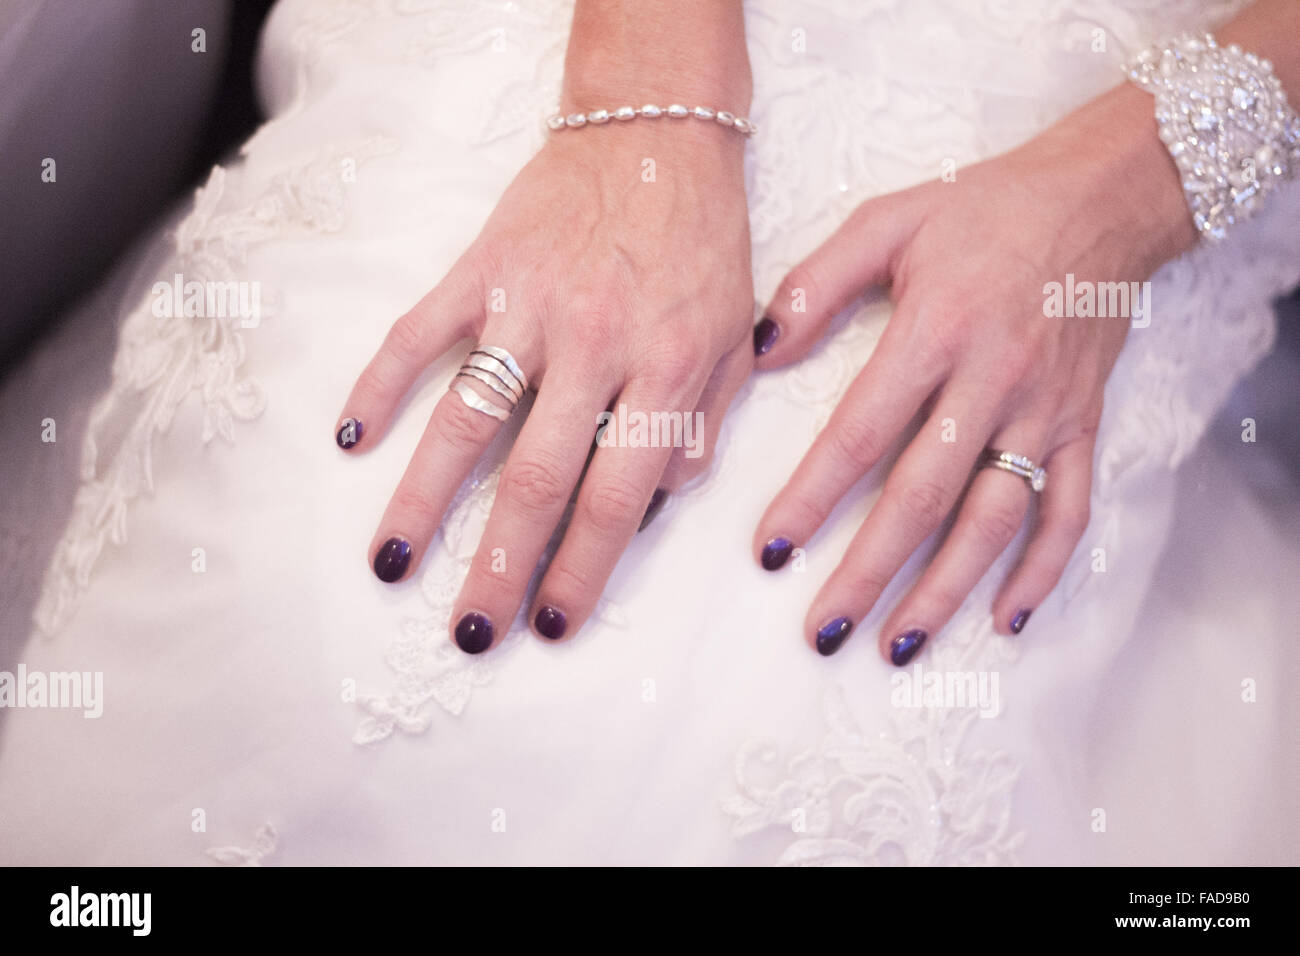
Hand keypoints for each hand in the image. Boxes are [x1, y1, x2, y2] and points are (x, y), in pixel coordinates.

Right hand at [337, 119, 752, 651]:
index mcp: (663, 368)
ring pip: (466, 417)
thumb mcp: (734, 338)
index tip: (553, 624)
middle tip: (470, 634)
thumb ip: (700, 425)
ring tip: (393, 565)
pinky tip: (352, 438)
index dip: (583, 570)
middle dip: (499, 566)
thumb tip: (656, 507)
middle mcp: (593, 344)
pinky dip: (381, 382)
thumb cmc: (703, 244)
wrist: (658, 132)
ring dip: (425, 499)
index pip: (618, 496)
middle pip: (537, 477)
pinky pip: (419, 331)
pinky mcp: (481, 268)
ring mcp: (528, 306)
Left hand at [751, 83, 1196, 663]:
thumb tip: (760, 348)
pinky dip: (1045, 569)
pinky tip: (1008, 619)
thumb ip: (820, 281)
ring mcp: (1044, 410)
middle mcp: (992, 381)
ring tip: (899, 645)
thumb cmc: (983, 207)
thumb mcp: (891, 219)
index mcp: (935, 330)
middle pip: (922, 496)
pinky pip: (1071, 509)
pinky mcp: (1084, 424)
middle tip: (823, 631)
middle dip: (868, 571)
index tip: (771, 549)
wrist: (1103, 195)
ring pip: (994, 519)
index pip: (860, 433)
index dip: (813, 497)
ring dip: (946, 589)